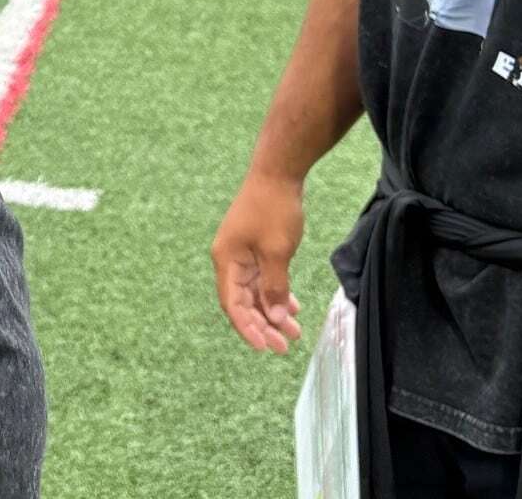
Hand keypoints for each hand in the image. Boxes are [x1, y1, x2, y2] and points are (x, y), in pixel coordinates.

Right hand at [212, 169, 307, 350]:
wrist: (278, 173)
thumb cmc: (273, 209)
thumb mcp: (277, 252)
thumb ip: (274, 287)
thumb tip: (274, 318)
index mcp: (227, 260)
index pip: (233, 304)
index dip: (248, 329)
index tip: (267, 348)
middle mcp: (230, 260)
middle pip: (243, 302)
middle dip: (263, 325)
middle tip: (284, 346)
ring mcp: (243, 254)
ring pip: (256, 293)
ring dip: (273, 312)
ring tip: (294, 332)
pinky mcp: (256, 248)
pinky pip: (264, 279)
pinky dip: (277, 294)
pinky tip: (293, 307)